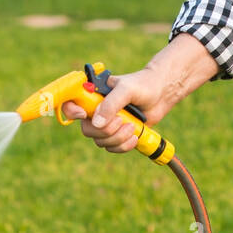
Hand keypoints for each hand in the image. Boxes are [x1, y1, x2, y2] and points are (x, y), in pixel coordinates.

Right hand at [60, 66, 174, 153]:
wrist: (162, 94)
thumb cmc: (143, 85)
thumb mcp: (126, 89)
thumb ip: (111, 104)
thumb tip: (97, 123)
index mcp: (93, 95)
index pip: (70, 103)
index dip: (71, 111)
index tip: (83, 114)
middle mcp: (96, 110)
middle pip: (87, 129)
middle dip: (105, 130)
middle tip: (121, 120)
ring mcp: (107, 124)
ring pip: (100, 141)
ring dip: (118, 138)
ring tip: (132, 126)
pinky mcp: (118, 134)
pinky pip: (112, 147)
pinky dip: (123, 145)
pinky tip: (134, 136)